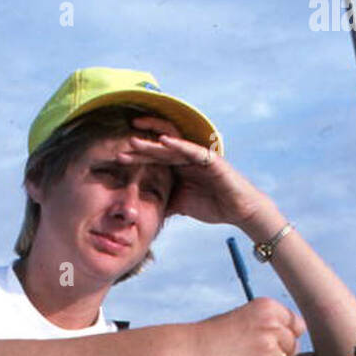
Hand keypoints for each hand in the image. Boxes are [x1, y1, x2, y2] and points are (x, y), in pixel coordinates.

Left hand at [117, 113, 271, 227]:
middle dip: (140, 148)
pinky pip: (192, 149)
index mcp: (179, 167)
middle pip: (159, 150)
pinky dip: (178, 144)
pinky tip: (163, 141)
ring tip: (135, 141)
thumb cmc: (213, 205)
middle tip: (119, 149)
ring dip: (153, 144)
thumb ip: (165, 203)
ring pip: (172, 146)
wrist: (238, 210)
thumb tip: (144, 214)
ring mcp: (198, 156)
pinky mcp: (210, 159)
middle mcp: (186, 158)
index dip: (137, 158)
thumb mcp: (181, 205)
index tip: (117, 159)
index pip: (155, 159)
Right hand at [178, 298, 306, 355]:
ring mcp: (268, 347)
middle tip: (251, 354)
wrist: (187, 350)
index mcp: (268, 307)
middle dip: (279, 352)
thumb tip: (293, 340)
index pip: (297, 324)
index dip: (285, 335)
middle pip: (293, 345)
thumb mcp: (242, 318)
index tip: (269, 341)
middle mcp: (272, 324)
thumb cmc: (211, 336)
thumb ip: (268, 325)